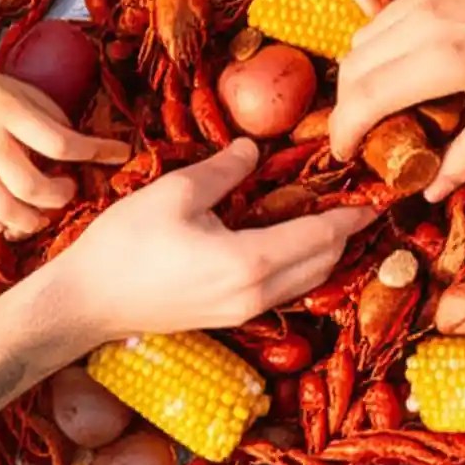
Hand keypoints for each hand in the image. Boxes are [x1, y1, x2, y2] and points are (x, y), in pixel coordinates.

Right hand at [0, 64, 130, 236]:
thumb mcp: (22, 91)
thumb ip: (50, 119)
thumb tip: (80, 152)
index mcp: (10, 112)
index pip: (60, 142)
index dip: (95, 153)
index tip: (119, 155)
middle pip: (30, 185)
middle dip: (59, 197)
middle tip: (67, 190)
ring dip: (28, 220)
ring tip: (40, 216)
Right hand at [53, 138, 375, 342]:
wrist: (86, 303)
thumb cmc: (125, 246)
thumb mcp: (176, 193)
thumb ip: (225, 169)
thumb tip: (256, 148)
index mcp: (252, 262)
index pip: (322, 237)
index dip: (352, 215)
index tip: (378, 196)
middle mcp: (259, 294)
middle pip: (325, 263)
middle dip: (348, 234)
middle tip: (362, 202)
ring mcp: (246, 311)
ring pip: (309, 281)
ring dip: (328, 251)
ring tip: (337, 218)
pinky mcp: (232, 316)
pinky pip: (286, 290)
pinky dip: (303, 265)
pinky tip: (297, 241)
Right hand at [330, 0, 464, 201]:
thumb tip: (432, 192)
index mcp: (443, 60)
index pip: (365, 99)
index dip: (345, 132)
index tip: (346, 154)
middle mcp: (420, 24)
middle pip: (351, 71)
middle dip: (345, 110)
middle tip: (361, 136)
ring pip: (358, 43)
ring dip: (356, 79)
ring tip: (377, 106)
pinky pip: (379, 22)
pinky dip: (374, 51)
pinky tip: (397, 70)